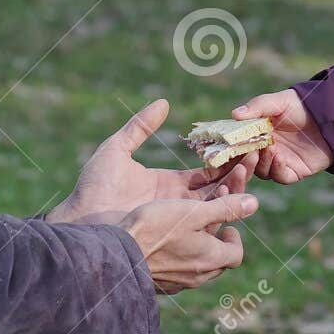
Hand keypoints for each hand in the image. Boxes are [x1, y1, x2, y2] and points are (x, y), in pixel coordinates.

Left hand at [46, 99, 246, 224]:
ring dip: (235, 184)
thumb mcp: (117, 149)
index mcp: (167, 183)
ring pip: (217, 203)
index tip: (240, 142)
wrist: (80, 221)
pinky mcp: (175, 231)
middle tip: (252, 150)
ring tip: (247, 163)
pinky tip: (233, 188)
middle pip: (218, 187)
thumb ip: (140, 126)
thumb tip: (163, 102)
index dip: (224, 158)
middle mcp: (177, 203)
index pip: (206, 171)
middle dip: (237, 170)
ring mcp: (177, 218)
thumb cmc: (93, 187)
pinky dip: (222, 206)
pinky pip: (206, 221)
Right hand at [120, 193, 258, 292]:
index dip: (234, 236)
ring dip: (198, 249)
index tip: (224, 223)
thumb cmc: (155, 230)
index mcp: (211, 258)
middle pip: (219, 261)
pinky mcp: (161, 284)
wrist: (116, 258)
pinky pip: (178, 272)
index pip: (237, 253)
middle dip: (217, 241)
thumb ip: (224, 208)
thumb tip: (255, 202)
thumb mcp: (193, 212)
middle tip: (206, 223)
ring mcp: (178, 283)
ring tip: (185, 231)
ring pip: (198, 267)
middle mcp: (198, 276)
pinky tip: (165, 244)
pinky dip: (180, 258)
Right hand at [230, 89, 332, 184]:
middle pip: (247, 161)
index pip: (238, 144)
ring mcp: (279, 162)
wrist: (330, 117)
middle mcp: (265, 149)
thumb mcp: (279, 102)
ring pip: (261, 171)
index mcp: (257, 134)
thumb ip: (258, 107)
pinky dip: (276, 168)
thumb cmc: (302, 106)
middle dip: (244, 158)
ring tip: (267, 148)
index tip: (227, 143)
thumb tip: (234, 114)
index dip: (231, 145)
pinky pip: (279, 176)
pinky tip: (279, 156)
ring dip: (261, 162)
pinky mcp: (293, 171)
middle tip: (246, 149)